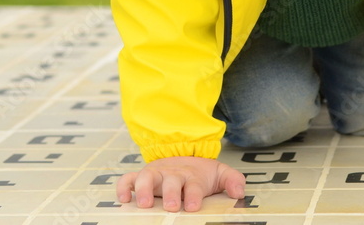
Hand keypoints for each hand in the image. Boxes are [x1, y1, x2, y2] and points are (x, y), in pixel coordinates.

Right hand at [116, 156, 245, 211]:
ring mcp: (156, 175)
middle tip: (171, 206)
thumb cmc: (199, 173)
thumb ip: (232, 181)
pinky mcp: (141, 177)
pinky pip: (128, 179)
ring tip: (143, 204)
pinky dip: (123, 186)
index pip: (194, 185)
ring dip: (144, 190)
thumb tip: (239, 191)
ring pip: (147, 178)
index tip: (193, 206)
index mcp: (192, 176)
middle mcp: (173, 175)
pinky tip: (123, 198)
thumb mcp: (219, 174)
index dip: (194, 195)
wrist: (182, 156)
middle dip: (170, 194)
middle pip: (171, 182)